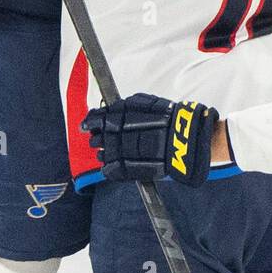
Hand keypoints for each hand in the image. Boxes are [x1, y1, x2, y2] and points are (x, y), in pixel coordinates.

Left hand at [82, 92, 223, 186]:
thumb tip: (106, 112)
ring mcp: (119, 153)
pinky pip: (110, 170)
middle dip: (99, 138)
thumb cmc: (167, 118)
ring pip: (102, 155)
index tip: (88, 125)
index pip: (94, 120)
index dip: (90, 122)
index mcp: (116, 116)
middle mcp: (114, 135)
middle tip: (103, 138)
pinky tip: (116, 164)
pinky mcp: (126, 169)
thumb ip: (122, 108)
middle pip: (96, 138)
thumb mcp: (143, 102)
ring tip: (112, 152)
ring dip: (105, 153)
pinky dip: (111, 168)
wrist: (182, 137)